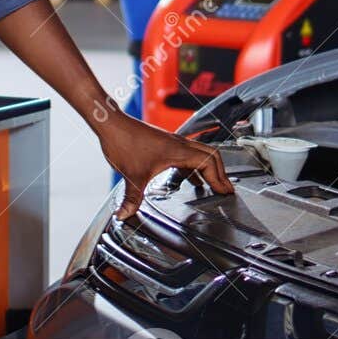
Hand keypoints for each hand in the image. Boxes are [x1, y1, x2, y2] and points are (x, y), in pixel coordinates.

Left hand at [96, 112, 232, 219]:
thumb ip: (131, 198)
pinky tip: (187, 178)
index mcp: (178, 151)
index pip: (209, 163)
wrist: (112, 123)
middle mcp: (179, 145)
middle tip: (225, 189)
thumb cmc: (123, 141)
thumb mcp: (130, 176)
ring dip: (207, 169)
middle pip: (211, 155)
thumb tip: (125, 215)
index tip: (225, 191)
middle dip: (220, 173)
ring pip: (199, 154)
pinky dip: (192, 167)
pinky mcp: (164, 144)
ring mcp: (172, 143)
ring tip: (211, 185)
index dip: (219, 179)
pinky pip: (187, 155)